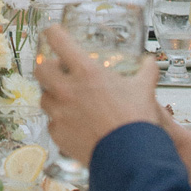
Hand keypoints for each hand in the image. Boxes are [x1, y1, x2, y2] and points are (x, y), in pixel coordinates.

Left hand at [36, 24, 161, 163]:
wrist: (130, 158)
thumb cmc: (136, 120)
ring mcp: (59, 114)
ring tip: (68, 99)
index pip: (57, 41)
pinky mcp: (57, 134)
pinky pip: (52, 123)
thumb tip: (150, 62)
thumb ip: (146, 71)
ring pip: (44, 97)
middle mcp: (67, 90)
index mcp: (86, 72)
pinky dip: (60, 121)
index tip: (53, 32)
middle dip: (47, 67)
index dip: (53, 32)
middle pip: (40, 69)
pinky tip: (74, 124)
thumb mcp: (144, 88)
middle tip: (59, 71)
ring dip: (53, 95)